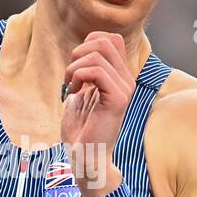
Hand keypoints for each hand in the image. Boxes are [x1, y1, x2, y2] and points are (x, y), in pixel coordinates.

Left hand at [60, 32, 131, 193]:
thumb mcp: (82, 94)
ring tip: (71, 86)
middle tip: (71, 76)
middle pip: (106, 41)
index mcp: (120, 77)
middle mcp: (126, 80)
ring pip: (98, 54)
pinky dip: (77, 76)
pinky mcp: (117, 99)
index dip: (88, 43)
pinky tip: (74, 92)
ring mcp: (124, 89)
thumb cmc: (81, 131)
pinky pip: (96, 71)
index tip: (76, 67)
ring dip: (74, 67)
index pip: (111, 39)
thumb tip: (81, 52)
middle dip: (80, 52)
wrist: (86, 158)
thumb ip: (86, 73)